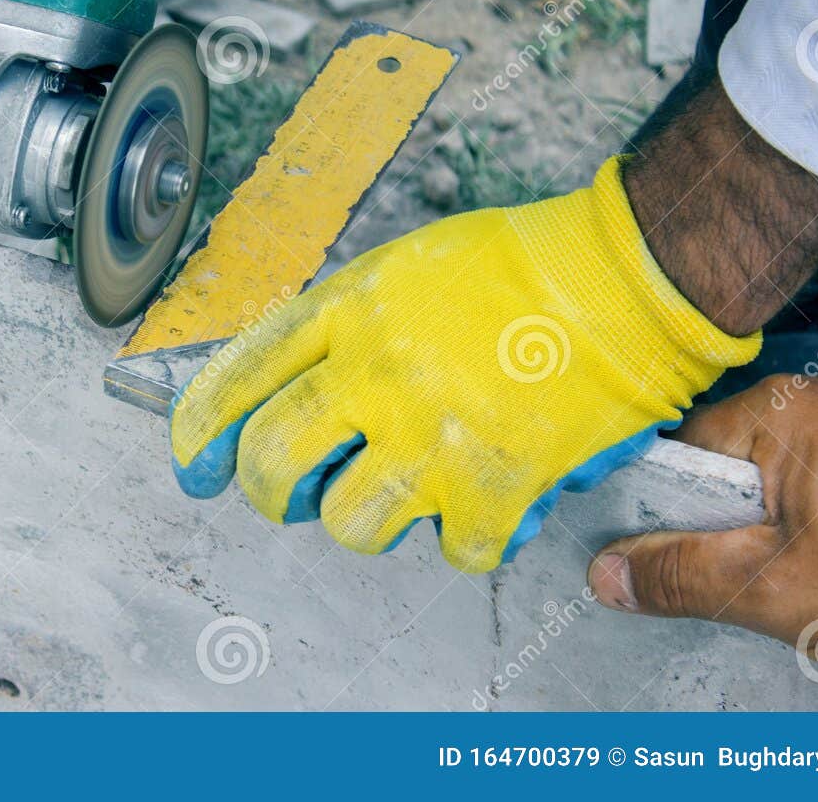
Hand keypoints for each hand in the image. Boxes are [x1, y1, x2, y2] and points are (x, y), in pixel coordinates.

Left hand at [169, 156, 762, 572]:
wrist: (622, 277)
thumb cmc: (521, 264)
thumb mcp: (401, 270)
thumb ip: (341, 326)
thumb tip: (293, 386)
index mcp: (347, 311)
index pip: (237, 378)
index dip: (201, 431)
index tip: (195, 461)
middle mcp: (375, 374)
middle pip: (271, 462)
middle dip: (265, 491)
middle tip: (285, 496)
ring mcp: (432, 434)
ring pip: (347, 522)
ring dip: (365, 517)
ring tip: (400, 492)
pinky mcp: (495, 485)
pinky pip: (451, 552)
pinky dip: (465, 539)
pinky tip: (481, 505)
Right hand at [589, 372, 817, 677]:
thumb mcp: (778, 591)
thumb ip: (682, 577)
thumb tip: (607, 574)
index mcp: (786, 409)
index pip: (682, 452)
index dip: (662, 510)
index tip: (657, 558)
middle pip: (729, 464)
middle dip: (726, 528)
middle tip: (747, 584)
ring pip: (776, 479)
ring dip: (769, 534)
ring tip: (800, 583)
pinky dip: (812, 528)